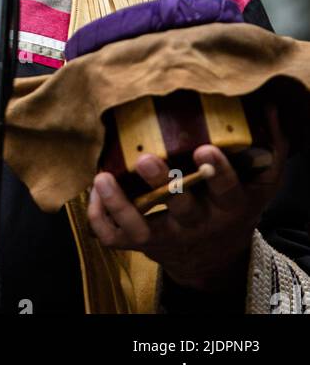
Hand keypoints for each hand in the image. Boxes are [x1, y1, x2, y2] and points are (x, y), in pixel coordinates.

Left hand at [87, 101, 288, 290]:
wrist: (216, 257)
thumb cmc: (235, 204)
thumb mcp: (261, 182)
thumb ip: (271, 147)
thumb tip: (271, 107)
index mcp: (229, 204)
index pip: (226, 189)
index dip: (218, 172)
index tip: (205, 148)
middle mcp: (198, 222)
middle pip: (182, 208)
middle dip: (164, 183)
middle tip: (145, 158)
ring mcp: (168, 236)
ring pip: (142, 228)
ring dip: (120, 204)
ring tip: (103, 177)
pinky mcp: (143, 244)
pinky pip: (116, 239)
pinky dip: (100, 219)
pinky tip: (93, 193)